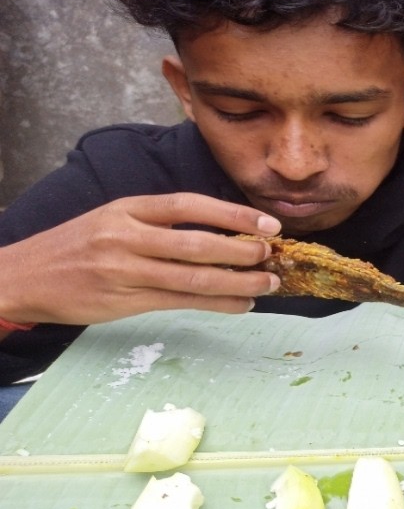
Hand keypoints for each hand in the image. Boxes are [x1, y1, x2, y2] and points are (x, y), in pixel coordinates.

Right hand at [0, 193, 282, 325]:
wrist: (20, 279)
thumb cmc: (73, 248)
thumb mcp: (110, 220)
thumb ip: (156, 224)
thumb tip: (218, 232)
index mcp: (126, 209)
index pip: (189, 204)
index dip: (233, 213)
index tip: (267, 223)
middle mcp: (126, 236)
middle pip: (197, 242)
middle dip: (241, 250)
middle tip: (272, 256)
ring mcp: (124, 270)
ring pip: (193, 276)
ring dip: (237, 281)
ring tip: (268, 284)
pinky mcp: (124, 300)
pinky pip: (181, 302)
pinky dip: (216, 303)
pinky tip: (240, 304)